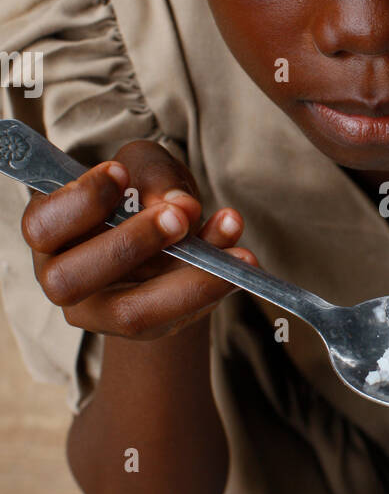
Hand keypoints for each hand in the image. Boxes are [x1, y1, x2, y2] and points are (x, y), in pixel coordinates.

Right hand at [21, 139, 258, 340]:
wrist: (167, 233)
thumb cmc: (143, 191)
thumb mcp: (146, 166)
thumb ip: (156, 176)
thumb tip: (180, 206)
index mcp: (50, 232)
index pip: (41, 225)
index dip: (79, 201)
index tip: (121, 173)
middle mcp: (62, 278)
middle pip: (70, 279)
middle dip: (128, 244)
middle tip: (179, 214)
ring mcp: (102, 312)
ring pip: (131, 313)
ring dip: (184, 277)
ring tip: (229, 231)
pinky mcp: (148, 327)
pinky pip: (177, 316)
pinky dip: (214, 282)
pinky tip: (241, 255)